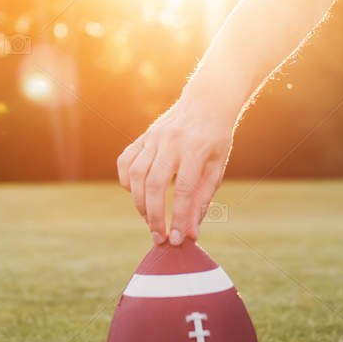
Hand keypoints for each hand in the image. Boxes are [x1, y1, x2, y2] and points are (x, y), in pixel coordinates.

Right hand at [116, 98, 233, 245]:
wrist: (206, 102)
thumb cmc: (215, 139)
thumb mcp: (217, 167)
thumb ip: (202, 199)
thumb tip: (190, 233)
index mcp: (196, 149)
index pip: (184, 190)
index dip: (178, 218)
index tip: (176, 240)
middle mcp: (171, 142)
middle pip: (155, 184)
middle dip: (154, 216)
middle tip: (159, 237)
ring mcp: (153, 137)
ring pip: (137, 174)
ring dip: (139, 203)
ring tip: (150, 220)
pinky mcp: (143, 137)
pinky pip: (125, 161)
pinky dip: (126, 180)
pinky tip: (137, 193)